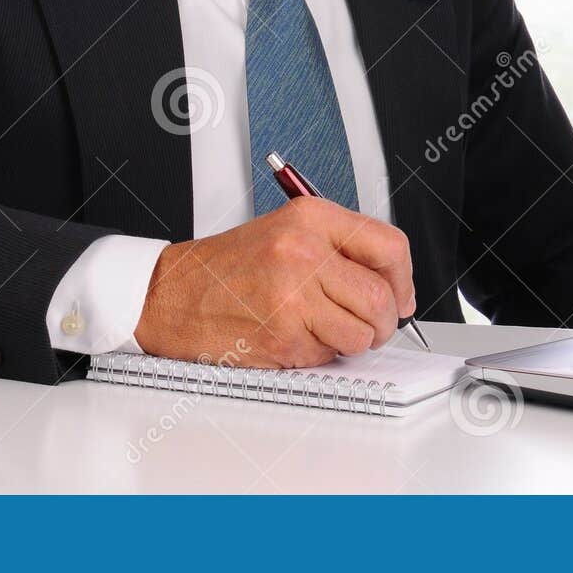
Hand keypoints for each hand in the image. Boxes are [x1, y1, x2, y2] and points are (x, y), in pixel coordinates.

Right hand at [133, 199, 415, 368]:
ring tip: (329, 331)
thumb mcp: (284, 232)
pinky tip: (297, 337)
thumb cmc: (225, 268)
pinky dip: (322, 353)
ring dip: (355, 341)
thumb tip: (393, 284)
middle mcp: (304, 251)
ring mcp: (293, 295)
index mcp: (310, 218)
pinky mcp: (283, 335)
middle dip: (385, 320)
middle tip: (372, 325)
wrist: (169, 294)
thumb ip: (338, 248)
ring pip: (363, 332)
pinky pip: (330, 354)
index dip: (404, 278)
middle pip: (382, 295)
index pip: (389, 246)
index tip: (402, 295)